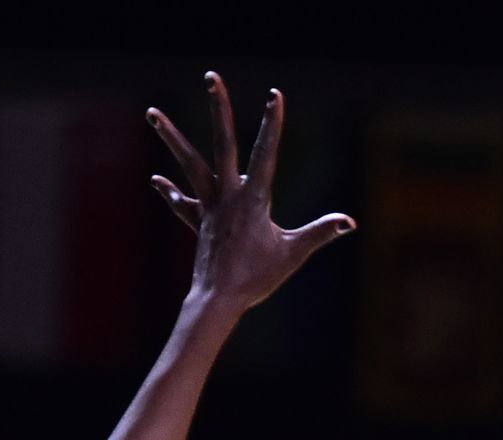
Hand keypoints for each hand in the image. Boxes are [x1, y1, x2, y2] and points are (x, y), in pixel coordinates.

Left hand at [146, 71, 355, 313]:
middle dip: (219, 108)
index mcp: (253, 199)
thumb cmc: (257, 278)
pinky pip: (182, 203)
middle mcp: (227, 195)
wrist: (218, 300)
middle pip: (222, 143)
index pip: (267, 153)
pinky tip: (157, 180)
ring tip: (152, 112)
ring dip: (171, 137)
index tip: (275, 95)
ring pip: (189, 164)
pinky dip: (170, 192)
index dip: (273, 123)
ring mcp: (209, 206)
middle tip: (211, 77)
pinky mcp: (198, 222)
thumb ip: (321, 232)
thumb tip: (351, 222)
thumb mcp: (293, 253)